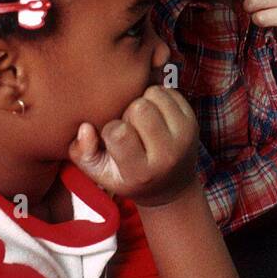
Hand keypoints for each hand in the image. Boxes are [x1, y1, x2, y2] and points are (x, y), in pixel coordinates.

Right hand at [68, 86, 199, 206]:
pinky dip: (158, 98)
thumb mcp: (100, 173)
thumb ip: (82, 153)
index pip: (118, 133)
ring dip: (144, 101)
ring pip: (155, 94)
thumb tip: (85, 128)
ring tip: (142, 120)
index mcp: (141, 171)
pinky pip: (170, 91)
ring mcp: (185, 136)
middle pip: (140, 108)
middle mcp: (167, 155)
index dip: (110, 130)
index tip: (113, 139)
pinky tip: (155, 115)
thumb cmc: (128, 176)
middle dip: (128, 112)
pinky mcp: (194, 121)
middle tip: (130, 127)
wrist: (170, 186)